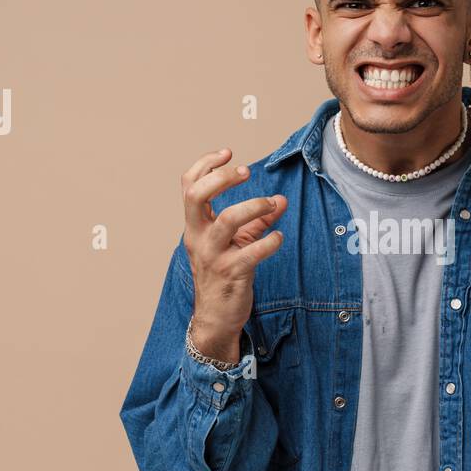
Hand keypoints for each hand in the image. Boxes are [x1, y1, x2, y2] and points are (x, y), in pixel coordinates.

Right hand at [181, 148, 287, 359]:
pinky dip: (269, 242)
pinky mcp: (232, 274)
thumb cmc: (225, 274)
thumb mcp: (237, 242)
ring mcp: (214, 256)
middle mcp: (199, 238)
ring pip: (226, 220)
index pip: (189, 186)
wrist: (216, 317)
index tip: (227, 153)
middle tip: (245, 171)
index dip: (205, 165)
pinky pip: (251, 252)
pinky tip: (278, 239)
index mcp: (195, 226)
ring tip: (271, 204)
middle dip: (221, 178)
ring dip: (253, 206)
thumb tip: (281, 200)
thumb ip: (257, 221)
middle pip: (197, 196)